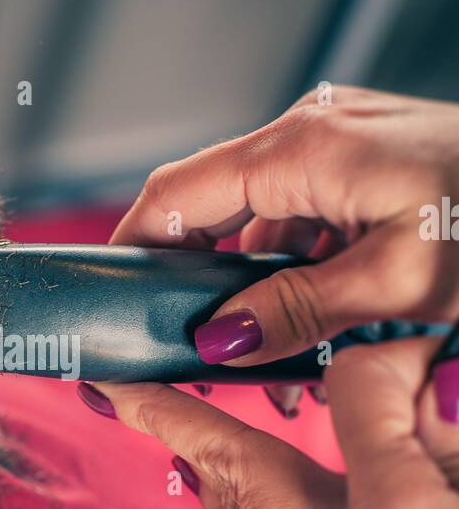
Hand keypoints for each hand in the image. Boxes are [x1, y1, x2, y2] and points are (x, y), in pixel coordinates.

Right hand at [111, 87, 458, 414]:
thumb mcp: (399, 283)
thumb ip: (298, 311)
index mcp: (302, 148)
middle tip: (217, 369)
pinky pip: (311, 222)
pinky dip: (308, 278)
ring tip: (296, 375)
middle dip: (212, 294)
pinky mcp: (369, 162)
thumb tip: (217, 341)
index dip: (132, 248)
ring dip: (267, 298)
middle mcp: (311, 133)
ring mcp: (342, 143)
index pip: (175, 193)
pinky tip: (332, 333)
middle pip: (217, 214)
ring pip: (267, 228)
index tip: (110, 305)